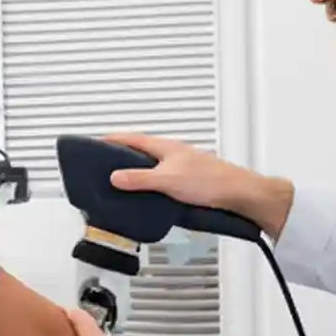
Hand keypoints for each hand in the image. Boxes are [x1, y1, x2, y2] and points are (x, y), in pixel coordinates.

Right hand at [106, 133, 293, 238]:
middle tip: (107, 164)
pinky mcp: (190, 181)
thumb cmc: (211, 181)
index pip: (132, 138)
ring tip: (125, 184)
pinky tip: (151, 197)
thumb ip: (139, 179)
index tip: (97, 142)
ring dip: (139, 173)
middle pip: (142, 151)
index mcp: (166, 147)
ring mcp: (183, 167)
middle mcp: (174, 154)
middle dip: (124, 157)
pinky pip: (164, 180)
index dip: (113, 139)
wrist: (239, 194)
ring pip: (154, 166)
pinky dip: (152, 185)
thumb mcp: (167, 181)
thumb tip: (116, 177)